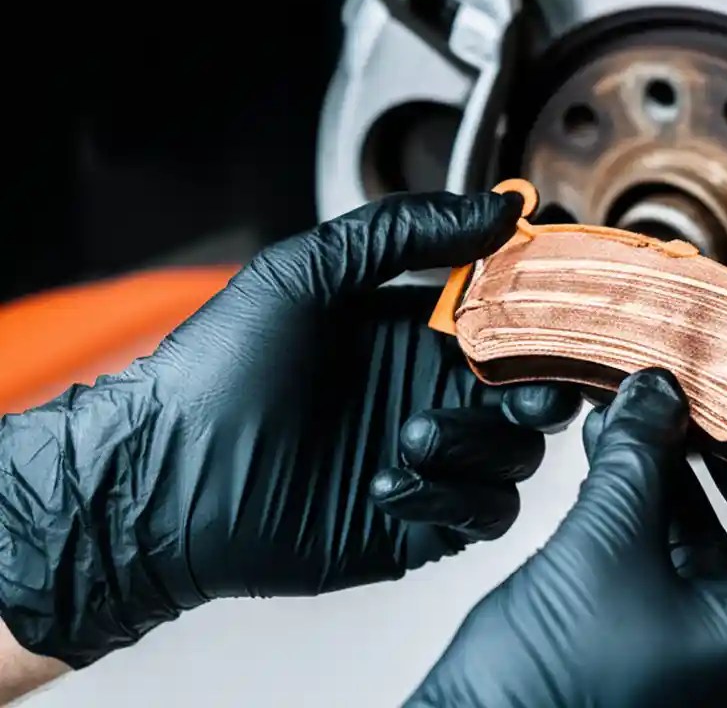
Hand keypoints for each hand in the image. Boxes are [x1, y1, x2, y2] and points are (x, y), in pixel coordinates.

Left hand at [0, 191, 578, 668]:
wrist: (165, 478)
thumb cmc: (218, 371)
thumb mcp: (303, 273)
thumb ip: (403, 231)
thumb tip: (498, 206)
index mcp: (415, 334)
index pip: (511, 321)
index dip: (542, 317)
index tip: (555, 313)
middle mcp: (431, 395)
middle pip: (535, 391)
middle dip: (544, 389)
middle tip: (526, 390)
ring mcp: (430, 462)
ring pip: (518, 455)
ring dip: (479, 443)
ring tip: (408, 435)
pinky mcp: (419, 526)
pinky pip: (483, 514)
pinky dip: (452, 498)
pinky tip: (385, 485)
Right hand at [412, 369, 726, 706]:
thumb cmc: (552, 700)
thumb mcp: (603, 552)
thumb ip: (639, 461)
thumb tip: (656, 394)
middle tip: (722, 399)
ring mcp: (707, 648)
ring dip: (694, 471)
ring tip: (653, 411)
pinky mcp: (655, 641)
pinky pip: (677, 558)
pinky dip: (653, 499)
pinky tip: (613, 450)